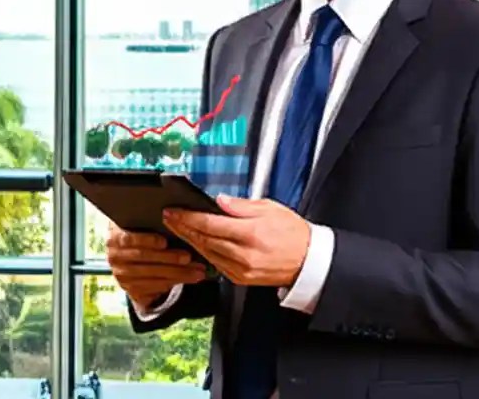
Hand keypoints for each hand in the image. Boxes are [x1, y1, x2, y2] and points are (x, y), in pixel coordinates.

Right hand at [105, 222, 207, 312]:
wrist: (130, 260)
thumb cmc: (141, 237)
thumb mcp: (139, 228)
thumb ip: (151, 225)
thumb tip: (176, 220)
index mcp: (115, 237)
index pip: (128, 239)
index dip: (147, 240)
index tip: (164, 241)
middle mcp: (114, 257)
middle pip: (143, 258)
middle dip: (169, 258)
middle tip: (188, 257)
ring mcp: (121, 275)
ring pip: (152, 275)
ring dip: (177, 274)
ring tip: (196, 271)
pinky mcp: (131, 289)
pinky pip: (154, 288)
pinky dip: (172, 283)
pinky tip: (187, 279)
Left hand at [163, 196, 310, 286]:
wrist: (309, 261)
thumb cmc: (293, 233)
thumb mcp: (270, 209)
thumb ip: (241, 206)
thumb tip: (218, 201)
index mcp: (251, 233)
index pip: (210, 224)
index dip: (189, 217)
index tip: (174, 210)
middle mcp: (244, 254)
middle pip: (204, 240)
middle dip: (183, 227)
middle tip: (168, 217)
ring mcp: (241, 269)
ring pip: (206, 253)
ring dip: (189, 240)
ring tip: (177, 228)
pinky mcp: (240, 279)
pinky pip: (215, 264)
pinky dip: (203, 253)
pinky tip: (194, 243)